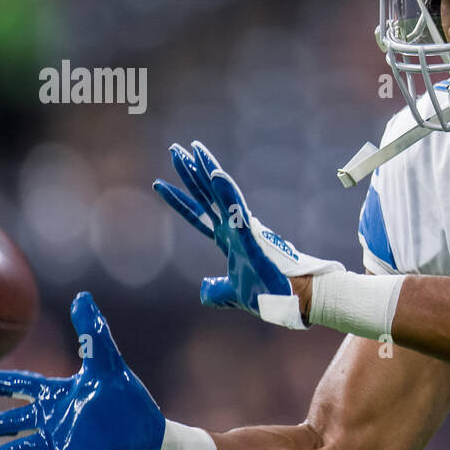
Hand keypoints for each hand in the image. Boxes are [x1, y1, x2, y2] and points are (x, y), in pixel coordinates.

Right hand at [0, 292, 164, 449]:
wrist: (151, 433)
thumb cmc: (128, 400)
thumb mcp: (109, 363)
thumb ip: (94, 333)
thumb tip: (83, 297)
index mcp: (58, 394)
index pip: (19, 384)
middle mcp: (53, 419)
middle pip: (10, 422)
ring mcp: (61, 441)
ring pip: (21, 449)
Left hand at [154, 140, 341, 327]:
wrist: (290, 300)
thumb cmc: (268, 293)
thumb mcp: (233, 293)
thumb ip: (217, 290)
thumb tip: (204, 290)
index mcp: (228, 240)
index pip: (197, 216)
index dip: (179, 200)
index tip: (159, 184)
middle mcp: (233, 229)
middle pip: (206, 195)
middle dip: (190, 172)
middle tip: (175, 150)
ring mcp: (243, 229)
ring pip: (222, 193)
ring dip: (208, 171)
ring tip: (194, 149)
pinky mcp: (253, 236)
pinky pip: (237, 210)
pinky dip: (227, 192)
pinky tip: (216, 175)